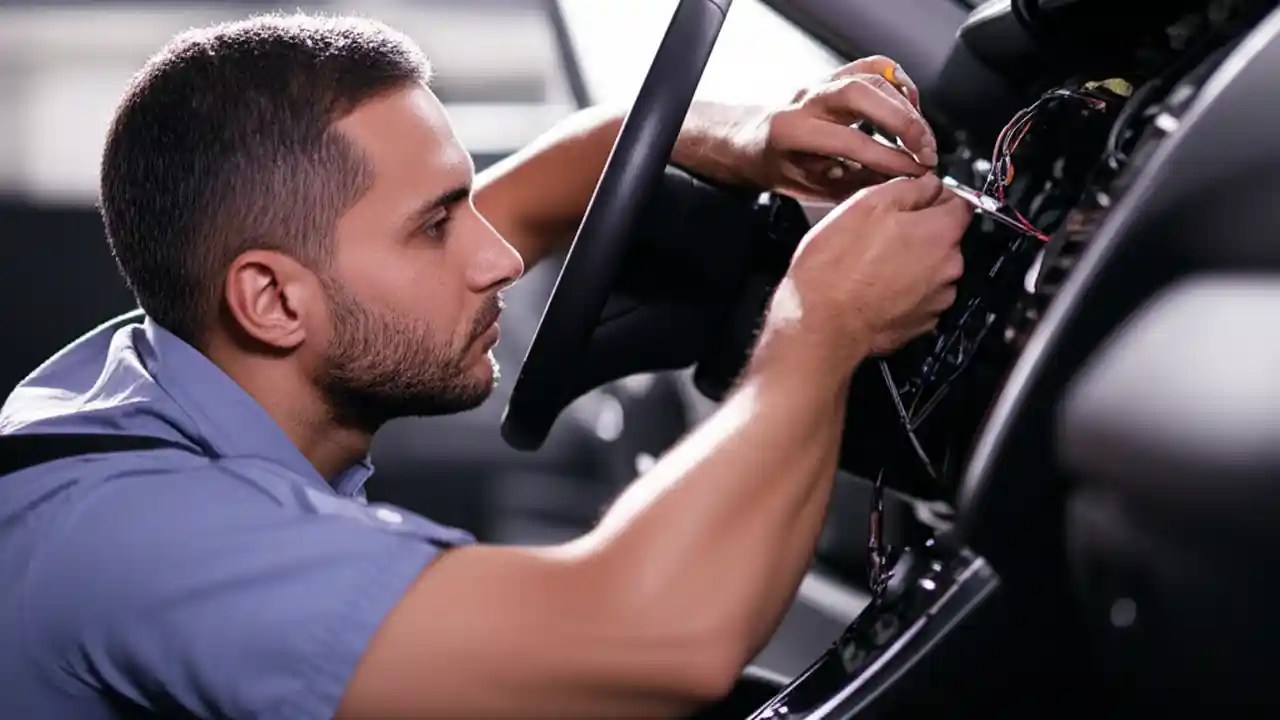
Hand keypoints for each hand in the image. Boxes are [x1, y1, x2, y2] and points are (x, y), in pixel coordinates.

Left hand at [738, 56, 937, 202]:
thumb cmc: (778, 167)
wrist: (752, 141)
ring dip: (906, 103)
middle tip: (925, 149)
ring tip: (922, 134)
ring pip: (871, 75)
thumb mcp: (808, 187)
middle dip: (903, 121)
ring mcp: (822, 82)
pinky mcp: (835, 75)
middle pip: (863, 94)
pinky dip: (898, 82)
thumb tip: (896, 180)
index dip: (889, 158)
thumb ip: (849, 184)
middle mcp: (807, 100)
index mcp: (793, 131)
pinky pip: (873, 66)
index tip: (915, 172)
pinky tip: (910, 106)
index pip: (850, 141)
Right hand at [765, 175, 971, 363]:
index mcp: (941, 232)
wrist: (822, 323)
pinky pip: (920, 298)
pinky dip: (904, 291)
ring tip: (874, 266)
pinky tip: (875, 289)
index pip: (961, 203)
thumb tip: (929, 184)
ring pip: (932, 269)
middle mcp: (950, 267)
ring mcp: (938, 300)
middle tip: (881, 235)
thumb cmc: (838, 264)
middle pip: (946, 239)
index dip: (937, 197)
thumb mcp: (866, 205)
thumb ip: (908, 188)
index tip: (915, 199)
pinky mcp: (922, 324)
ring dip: (912, 263)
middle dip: (920, 233)